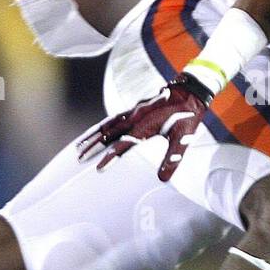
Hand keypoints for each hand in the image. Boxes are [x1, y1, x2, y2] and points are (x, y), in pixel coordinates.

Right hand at [75, 74, 213, 180]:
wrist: (190, 90)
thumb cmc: (187, 115)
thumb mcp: (184, 138)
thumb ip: (172, 158)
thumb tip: (163, 179)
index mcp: (145, 125)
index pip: (123, 144)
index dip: (110, 158)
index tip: (99, 169)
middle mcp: (135, 117)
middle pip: (109, 133)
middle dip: (93, 146)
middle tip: (79, 158)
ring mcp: (133, 111)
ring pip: (107, 124)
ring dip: (93, 135)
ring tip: (79, 146)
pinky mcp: (135, 108)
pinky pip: (113, 118)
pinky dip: (101, 126)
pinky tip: (96, 132)